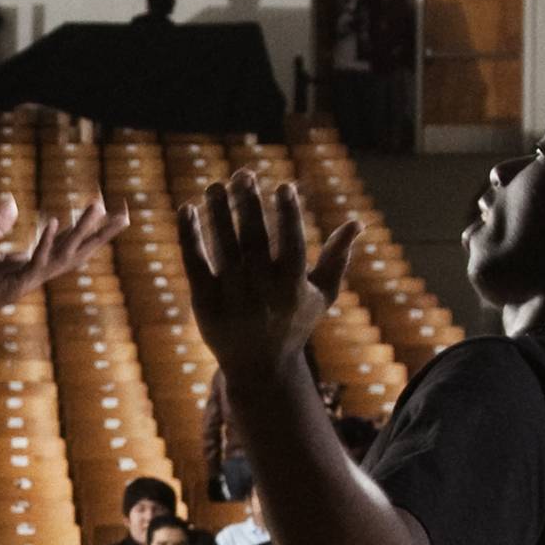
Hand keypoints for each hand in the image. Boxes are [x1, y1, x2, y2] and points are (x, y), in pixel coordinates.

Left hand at [0, 196, 117, 334]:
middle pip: (74, 252)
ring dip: (80, 232)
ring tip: (98, 208)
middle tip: (125, 215)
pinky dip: (45, 243)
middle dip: (99, 235)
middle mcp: (30, 275)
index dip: (84, 229)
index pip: (63, 245)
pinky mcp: (9, 288)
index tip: (105, 208)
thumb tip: (12, 202)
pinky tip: (55, 222)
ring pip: (61, 256)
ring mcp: (22, 282)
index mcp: (24, 265)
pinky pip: (33, 263)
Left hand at [172, 177, 359, 377]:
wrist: (259, 369)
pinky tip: (186, 209)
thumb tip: (357, 223)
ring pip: (223, 248)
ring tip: (215, 186)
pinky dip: (189, 236)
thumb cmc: (293, 324)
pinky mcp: (204, 304)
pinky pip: (194, 264)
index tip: (283, 186)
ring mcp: (232, 299)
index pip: (292, 245)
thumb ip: (337, 259)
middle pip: (254, 240)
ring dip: (217, 213)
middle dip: (248, 204)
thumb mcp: (321, 296)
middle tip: (243, 175)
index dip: (288, 214)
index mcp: (293, 289)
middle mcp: (263, 293)